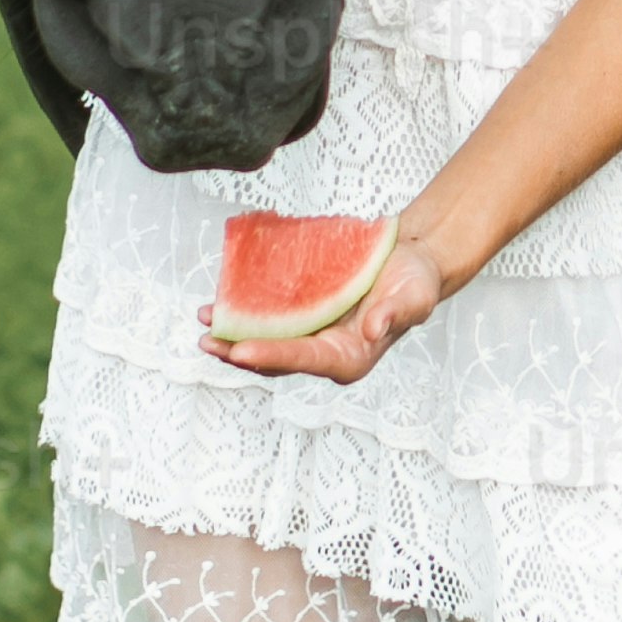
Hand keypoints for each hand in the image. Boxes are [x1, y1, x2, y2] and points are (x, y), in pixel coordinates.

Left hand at [203, 232, 449, 381]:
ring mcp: (311, 334)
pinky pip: (269, 317)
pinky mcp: (303, 316)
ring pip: (266, 341)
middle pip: (276, 359)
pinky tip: (223, 300)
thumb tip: (373, 330)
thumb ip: (394, 313)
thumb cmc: (415, 282)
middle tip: (208, 342)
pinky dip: (245, 310)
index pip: (305, 360)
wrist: (409, 261)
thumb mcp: (415, 296)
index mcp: (350, 358)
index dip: (272, 356)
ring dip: (233, 335)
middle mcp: (325, 352)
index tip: (240, 351)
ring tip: (205, 320)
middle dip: (239, 353)